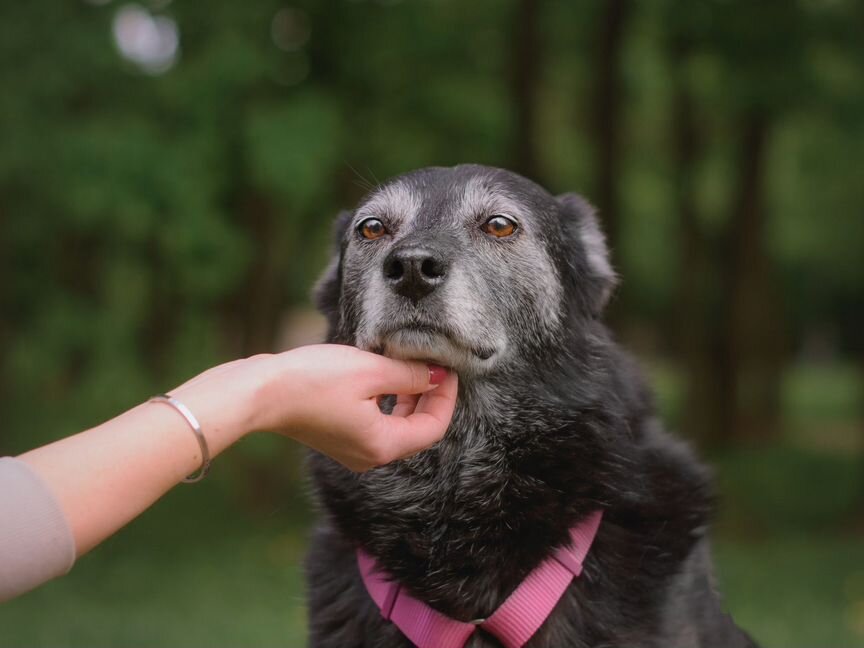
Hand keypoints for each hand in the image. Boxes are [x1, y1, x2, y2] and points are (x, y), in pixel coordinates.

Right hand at [170, 345, 458, 471]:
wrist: (260, 393)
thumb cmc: (314, 380)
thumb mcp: (370, 370)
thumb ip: (410, 375)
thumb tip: (438, 375)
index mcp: (384, 446)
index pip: (433, 427)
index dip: (446, 396)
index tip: (449, 368)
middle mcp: (371, 456)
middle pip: (416, 429)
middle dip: (429, 396)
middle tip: (434, 364)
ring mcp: (352, 450)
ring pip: (396, 426)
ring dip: (409, 398)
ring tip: (410, 366)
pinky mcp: (337, 438)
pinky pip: (376, 423)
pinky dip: (387, 402)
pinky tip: (382, 376)